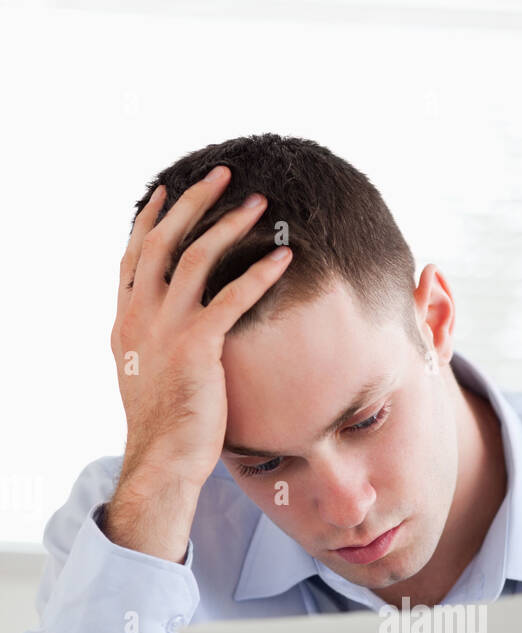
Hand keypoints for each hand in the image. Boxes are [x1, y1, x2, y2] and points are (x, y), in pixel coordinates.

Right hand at [110, 164, 292, 495]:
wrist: (163, 458)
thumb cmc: (164, 425)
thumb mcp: (146, 374)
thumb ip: (153, 341)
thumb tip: (169, 328)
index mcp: (125, 320)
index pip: (134, 254)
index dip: (152, 219)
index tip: (169, 191)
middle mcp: (140, 315)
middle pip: (164, 239)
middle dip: (194, 201)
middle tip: (222, 174)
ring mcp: (166, 328)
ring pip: (196, 255)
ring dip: (230, 224)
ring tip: (259, 204)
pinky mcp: (197, 345)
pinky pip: (233, 296)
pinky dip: (260, 272)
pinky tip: (284, 257)